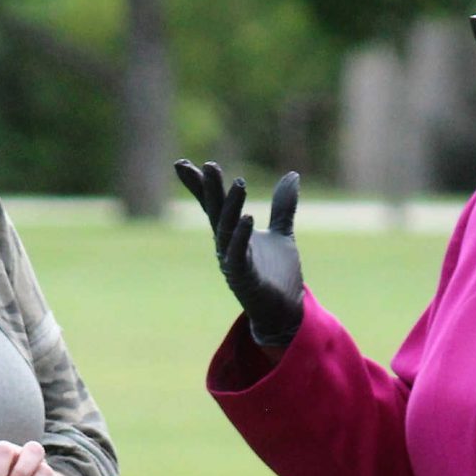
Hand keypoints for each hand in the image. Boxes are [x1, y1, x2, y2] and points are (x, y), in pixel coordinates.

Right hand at [174, 160, 304, 346]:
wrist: (285, 311)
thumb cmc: (277, 275)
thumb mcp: (281, 233)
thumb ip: (282, 206)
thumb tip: (292, 175)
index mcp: (231, 234)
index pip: (212, 205)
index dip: (200, 185)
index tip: (183, 164)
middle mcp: (226, 246)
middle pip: (216, 212)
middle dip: (211, 190)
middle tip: (208, 165)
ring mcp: (232, 262)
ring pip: (226, 230)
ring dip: (231, 207)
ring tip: (238, 182)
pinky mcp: (243, 278)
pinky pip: (238, 254)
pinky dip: (241, 236)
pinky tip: (247, 217)